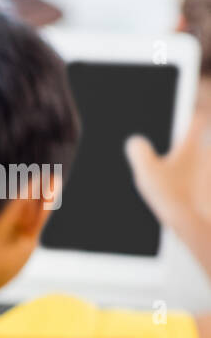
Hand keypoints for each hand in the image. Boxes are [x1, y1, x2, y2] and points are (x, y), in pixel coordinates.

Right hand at [126, 111, 210, 229]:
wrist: (192, 222)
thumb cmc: (171, 195)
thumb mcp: (145, 171)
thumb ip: (138, 151)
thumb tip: (134, 142)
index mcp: (191, 145)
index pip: (196, 119)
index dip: (188, 116)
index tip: (179, 117)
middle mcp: (205, 155)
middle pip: (194, 143)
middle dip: (181, 147)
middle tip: (163, 156)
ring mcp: (208, 172)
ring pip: (197, 163)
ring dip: (185, 167)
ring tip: (167, 180)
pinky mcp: (208, 189)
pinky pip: (198, 181)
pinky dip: (189, 183)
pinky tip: (174, 195)